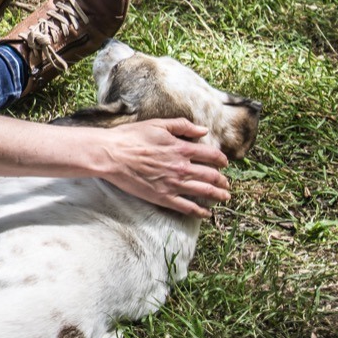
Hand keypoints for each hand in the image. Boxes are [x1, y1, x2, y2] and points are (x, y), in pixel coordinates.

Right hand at [93, 118, 231, 216]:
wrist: (111, 155)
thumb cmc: (131, 137)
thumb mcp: (157, 124)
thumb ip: (182, 126)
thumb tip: (203, 130)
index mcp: (182, 148)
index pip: (212, 156)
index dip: (222, 160)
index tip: (224, 163)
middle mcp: (182, 168)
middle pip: (212, 176)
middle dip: (223, 180)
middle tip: (226, 183)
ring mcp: (173, 184)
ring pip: (204, 192)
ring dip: (218, 195)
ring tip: (224, 197)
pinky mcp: (162, 197)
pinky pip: (187, 207)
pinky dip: (199, 211)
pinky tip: (206, 213)